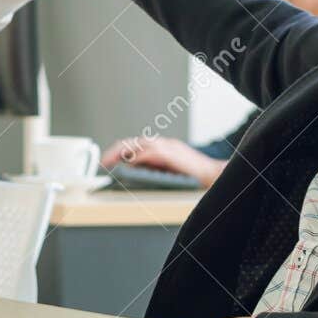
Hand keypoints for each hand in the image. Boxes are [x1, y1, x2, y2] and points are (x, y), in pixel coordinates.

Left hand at [102, 136, 223, 188]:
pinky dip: (137, 157)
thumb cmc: (194, 175)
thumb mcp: (170, 168)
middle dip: (116, 151)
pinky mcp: (171, 155)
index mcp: (163, 146)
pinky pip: (149, 153)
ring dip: (122, 152)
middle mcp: (164, 144)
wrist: (213, 175)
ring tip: (110, 161)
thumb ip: (155, 167)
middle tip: (104, 161)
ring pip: (138, 144)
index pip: (136, 144)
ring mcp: (167, 147)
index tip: (109, 159)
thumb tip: (134, 168)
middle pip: (133, 142)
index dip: (120, 150)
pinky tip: (128, 162)